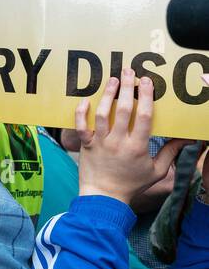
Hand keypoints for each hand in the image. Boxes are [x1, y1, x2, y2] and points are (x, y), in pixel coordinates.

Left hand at [75, 69, 188, 204]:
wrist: (104, 197)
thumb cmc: (131, 184)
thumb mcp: (157, 171)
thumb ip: (171, 152)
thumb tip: (187, 138)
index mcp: (138, 146)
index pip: (144, 116)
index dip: (146, 97)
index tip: (147, 82)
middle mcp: (118, 142)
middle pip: (123, 110)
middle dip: (127, 88)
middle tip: (129, 71)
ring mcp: (100, 142)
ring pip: (102, 114)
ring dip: (107, 95)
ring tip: (113, 79)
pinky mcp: (85, 145)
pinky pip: (81, 126)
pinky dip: (81, 112)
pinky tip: (86, 100)